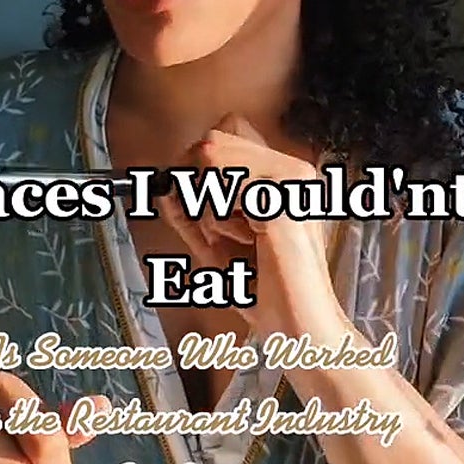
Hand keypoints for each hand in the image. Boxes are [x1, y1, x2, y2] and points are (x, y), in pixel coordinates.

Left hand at [160, 114, 337, 335]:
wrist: (299, 325)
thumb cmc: (266, 291)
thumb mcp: (217, 246)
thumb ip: (192, 215)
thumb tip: (164, 188)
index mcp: (284, 177)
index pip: (223, 137)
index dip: (196, 163)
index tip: (189, 197)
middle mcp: (293, 171)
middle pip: (214, 143)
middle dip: (198, 185)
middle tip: (218, 227)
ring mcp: (292, 182)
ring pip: (214, 165)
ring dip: (211, 208)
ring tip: (243, 240)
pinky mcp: (283, 201)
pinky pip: (222, 192)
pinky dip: (222, 223)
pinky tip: (252, 243)